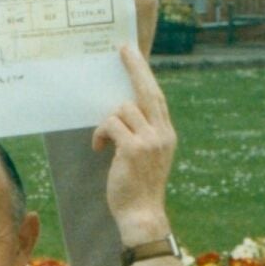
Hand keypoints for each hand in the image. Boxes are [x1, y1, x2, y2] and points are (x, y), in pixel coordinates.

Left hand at [91, 42, 175, 243]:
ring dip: (107, 122)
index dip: (145, 75)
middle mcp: (162, 133)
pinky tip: (98, 148)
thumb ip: (142, 134)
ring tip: (103, 142)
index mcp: (166, 133)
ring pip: (122, 108)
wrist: (142, 215)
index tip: (135, 56)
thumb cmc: (138, 188)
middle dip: (134, 67)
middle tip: (123, 49)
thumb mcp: (147, 157)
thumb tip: (121, 110)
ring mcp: (150, 140)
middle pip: (147, 90)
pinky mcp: (133, 149)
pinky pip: (110, 124)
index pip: (156, 96)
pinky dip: (100, 133)